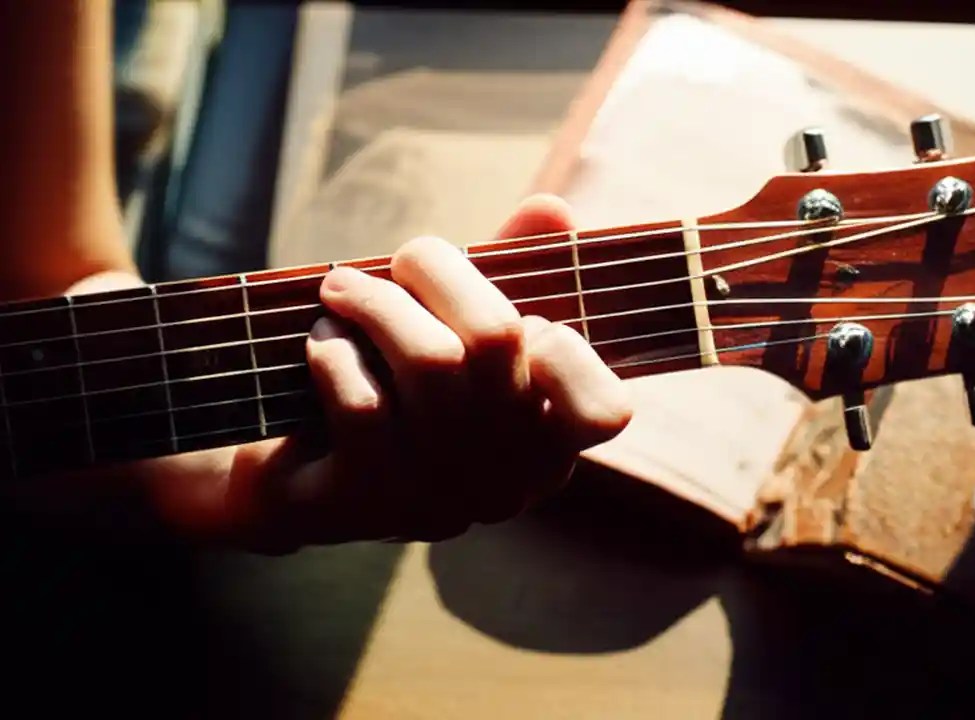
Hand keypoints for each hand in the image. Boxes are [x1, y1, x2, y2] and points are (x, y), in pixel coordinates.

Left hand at [19, 195, 631, 551]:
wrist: (270, 462)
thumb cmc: (382, 380)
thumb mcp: (450, 322)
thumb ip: (508, 271)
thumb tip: (553, 206)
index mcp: (544, 446)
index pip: (604, 412)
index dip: (570, 352)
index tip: (527, 324)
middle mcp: (501, 484)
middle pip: (499, 340)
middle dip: (439, 270)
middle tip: (401, 258)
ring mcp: (432, 501)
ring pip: (432, 364)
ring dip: (377, 302)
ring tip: (343, 290)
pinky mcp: (359, 505)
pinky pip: (362, 400)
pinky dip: (334, 350)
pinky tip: (320, 345)